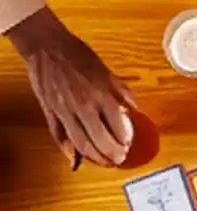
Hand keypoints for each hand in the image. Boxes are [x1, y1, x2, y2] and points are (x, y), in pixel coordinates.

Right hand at [9, 8, 133, 166]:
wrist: (47, 47)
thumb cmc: (77, 56)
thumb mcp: (107, 72)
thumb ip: (122, 93)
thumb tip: (135, 109)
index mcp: (100, 95)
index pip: (118, 126)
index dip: (125, 140)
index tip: (129, 146)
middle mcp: (83, 106)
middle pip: (100, 139)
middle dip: (112, 154)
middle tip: (119, 160)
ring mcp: (64, 111)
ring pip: (81, 143)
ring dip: (94, 157)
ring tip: (104, 162)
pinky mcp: (50, 113)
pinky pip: (60, 137)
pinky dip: (69, 150)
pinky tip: (77, 159)